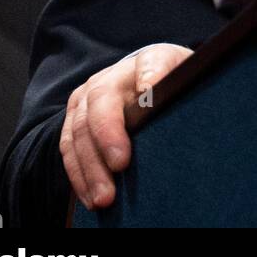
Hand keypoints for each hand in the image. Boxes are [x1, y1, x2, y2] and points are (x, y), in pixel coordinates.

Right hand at [59, 43, 191, 210]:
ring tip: (104, 196)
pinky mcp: (74, 118)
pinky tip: (90, 197)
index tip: (150, 91)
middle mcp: (111, 76)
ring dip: (90, 167)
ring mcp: (87, 97)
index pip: (152, 62)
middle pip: (102, 103)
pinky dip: (79, 175)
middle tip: (120, 166)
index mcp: (148, 60)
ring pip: (79, 131)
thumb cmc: (172, 83)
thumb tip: (158, 89)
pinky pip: (69, 149)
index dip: (151, 75)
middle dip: (108, 136)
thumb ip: (182, 83)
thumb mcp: (186, 78)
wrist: (145, 79)